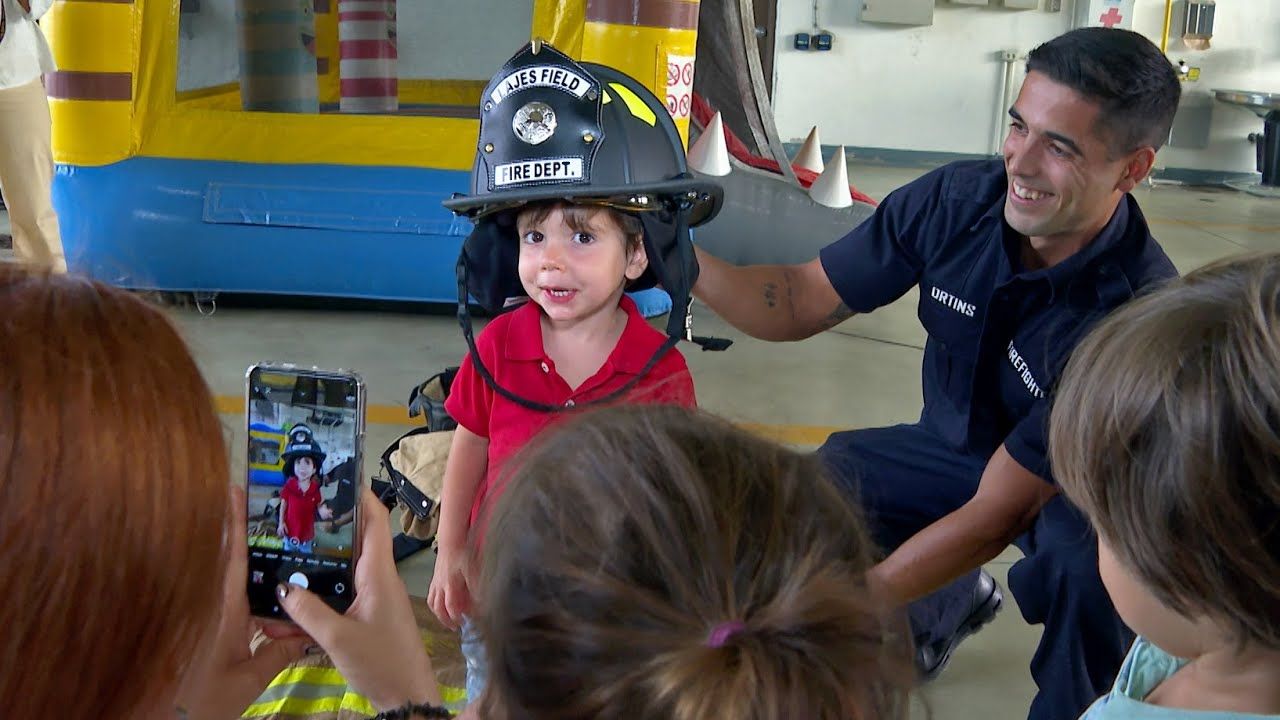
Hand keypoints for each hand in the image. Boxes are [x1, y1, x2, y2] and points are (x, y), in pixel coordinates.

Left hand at [176, 485, 308, 719]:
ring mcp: (201, 618)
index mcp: (224, 611)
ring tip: (267, 548)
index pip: (233, 557)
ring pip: (223, 581)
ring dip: (242, 564)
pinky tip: (254, 594)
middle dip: (238, 532)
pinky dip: (236, 589)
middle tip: (256, 506)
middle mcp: (209, 608)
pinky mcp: (197, 632)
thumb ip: (279, 653)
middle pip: (224, 560)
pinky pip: (221, 600)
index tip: (235, 489)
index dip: (234, 522)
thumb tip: (309, 631)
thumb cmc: (202, 700)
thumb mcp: (248, 679)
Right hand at [273, 488, 439, 710]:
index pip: (375, 521)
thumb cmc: (382, 663)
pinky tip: (297, 590)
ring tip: (289, 544)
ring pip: (346, 567)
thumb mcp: (339, 638)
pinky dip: (322, 588)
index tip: (337, 477)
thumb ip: (308, 612)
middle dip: (329, 523)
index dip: (360, 495)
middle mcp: (379, 578)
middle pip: (356, 539)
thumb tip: (281, 586)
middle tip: (297, 510)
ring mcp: (374, 596)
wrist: (407, 697)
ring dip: (322, 558)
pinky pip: (343, 591)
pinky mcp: (368, 613)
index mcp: (379, 573)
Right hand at [427, 545, 471, 630]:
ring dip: (439, 614)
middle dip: (445, 620)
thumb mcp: (473, 570)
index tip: (463, 622)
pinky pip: (430, 596)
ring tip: (447, 620)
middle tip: (455, 627)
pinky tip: (441, 607)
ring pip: (432, 603)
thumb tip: (479, 602)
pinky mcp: (433, 580)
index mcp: (450, 584)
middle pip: (438, 608)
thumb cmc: (463, 555)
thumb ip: (475, 586)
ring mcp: (435, 583)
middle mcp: (440, 585)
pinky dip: (434, 605)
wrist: (451, 542)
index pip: (450, 605)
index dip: (455, 616)